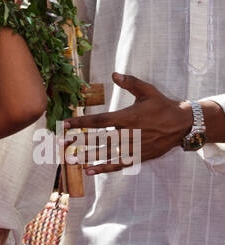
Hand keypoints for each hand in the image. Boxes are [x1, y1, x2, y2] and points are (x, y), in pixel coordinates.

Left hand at [64, 72, 192, 169]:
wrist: (182, 125)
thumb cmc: (162, 105)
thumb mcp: (147, 91)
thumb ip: (130, 82)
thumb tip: (114, 73)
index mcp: (127, 117)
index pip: (99, 120)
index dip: (82, 122)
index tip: (66, 124)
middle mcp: (128, 134)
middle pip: (98, 139)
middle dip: (79, 141)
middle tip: (62, 143)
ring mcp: (133, 147)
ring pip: (106, 154)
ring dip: (88, 157)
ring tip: (71, 160)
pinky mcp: (139, 156)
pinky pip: (118, 164)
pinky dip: (104, 168)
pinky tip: (90, 171)